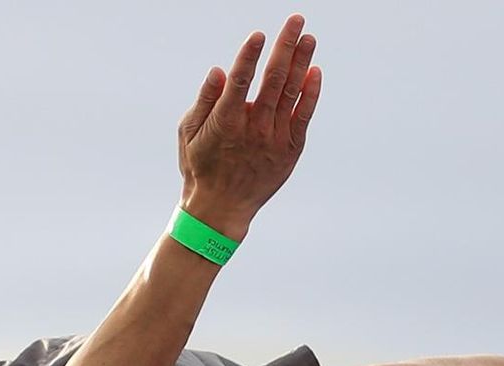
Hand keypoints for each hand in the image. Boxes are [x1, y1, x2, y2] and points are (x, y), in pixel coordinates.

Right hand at [176, 15, 320, 238]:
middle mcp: (253, 128)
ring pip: (292, 93)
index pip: (241, 81)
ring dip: (302, 62)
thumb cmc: (200, 166)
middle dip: (286, 46)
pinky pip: (304, 116)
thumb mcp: (188, 134)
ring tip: (309, 38)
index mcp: (225, 122)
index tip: (259, 34)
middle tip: (296, 20)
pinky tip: (315, 71)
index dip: (250, 55)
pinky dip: (310, 93)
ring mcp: (274, 138)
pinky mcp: (290, 149)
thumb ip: (204, 101)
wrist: (221, 208)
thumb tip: (219, 71)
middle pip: (273, 79)